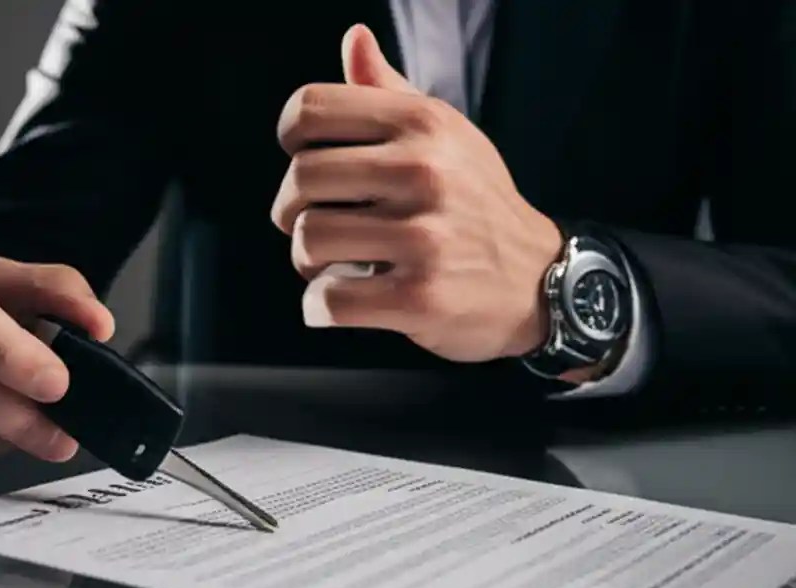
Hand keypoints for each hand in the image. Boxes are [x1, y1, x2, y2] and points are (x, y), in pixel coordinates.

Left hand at [271, 25, 562, 361]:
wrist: (538, 278)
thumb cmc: (473, 202)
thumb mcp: (445, 136)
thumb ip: (389, 91)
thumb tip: (353, 38)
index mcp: (422, 124)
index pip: (310, 110)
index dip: (291, 139)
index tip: (306, 163)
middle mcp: (424, 172)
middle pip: (299, 179)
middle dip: (290, 211)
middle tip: (313, 226)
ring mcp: (424, 237)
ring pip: (308, 240)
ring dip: (306, 262)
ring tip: (331, 265)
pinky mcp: (420, 297)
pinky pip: (328, 300)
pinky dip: (320, 307)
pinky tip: (339, 301)